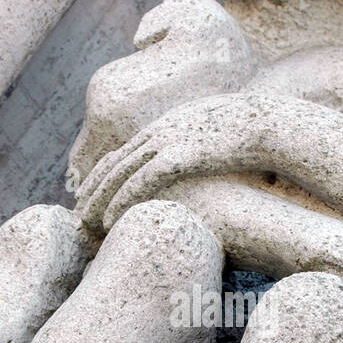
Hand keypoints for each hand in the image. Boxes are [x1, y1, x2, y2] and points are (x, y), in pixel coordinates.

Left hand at [74, 96, 260, 234]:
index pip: (124, 151)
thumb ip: (198, 145)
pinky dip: (118, 202)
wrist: (266, 121)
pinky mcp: (177, 156)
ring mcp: (166, 141)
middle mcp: (159, 130)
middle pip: (114, 161)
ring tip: (83, 222)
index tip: (89, 192)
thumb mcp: (216, 134)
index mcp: (166, 124)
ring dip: (97, 199)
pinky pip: (138, 182)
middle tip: (76, 212)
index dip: (103, 173)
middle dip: (92, 188)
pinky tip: (106, 220)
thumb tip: (200, 162)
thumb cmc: (250, 132)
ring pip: (119, 173)